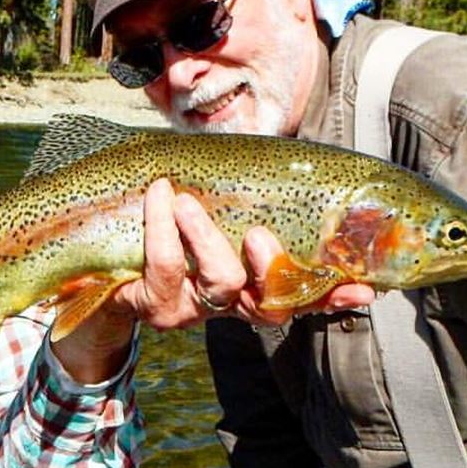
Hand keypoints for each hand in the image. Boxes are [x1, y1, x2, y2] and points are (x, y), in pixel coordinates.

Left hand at [116, 178, 375, 327]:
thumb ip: (243, 200)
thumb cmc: (169, 231)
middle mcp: (231, 303)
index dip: (332, 295)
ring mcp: (196, 308)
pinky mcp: (158, 304)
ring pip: (220, 283)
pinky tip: (159, 194)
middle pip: (268, 303)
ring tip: (186, 203)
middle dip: (270, 268)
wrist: (103, 272)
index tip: (363, 288)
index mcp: (254, 283)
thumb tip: (284, 159)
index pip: (304, 296)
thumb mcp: (210, 216)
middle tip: (258, 235)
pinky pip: (166, 265)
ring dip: (206, 239)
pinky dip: (161, 226)